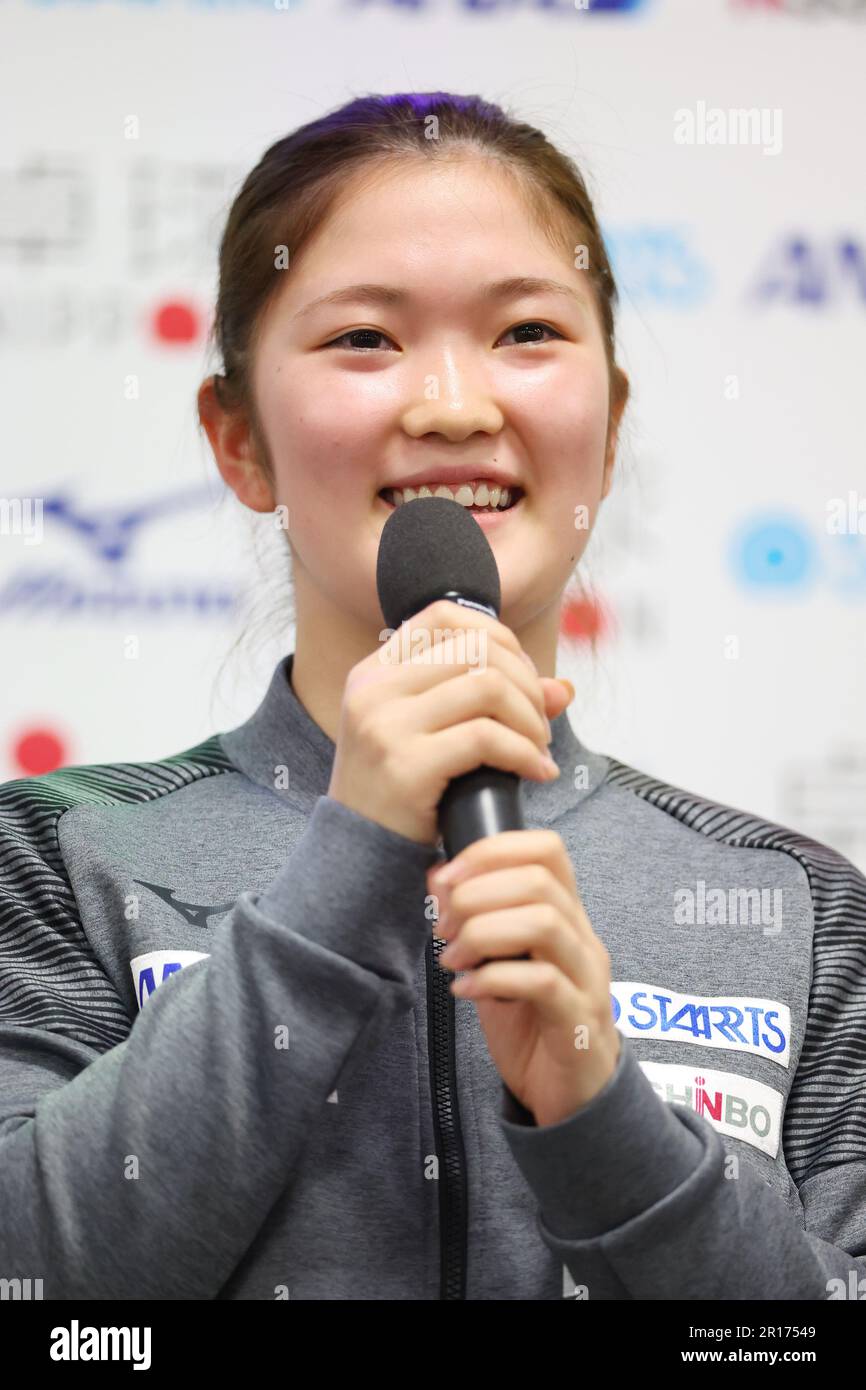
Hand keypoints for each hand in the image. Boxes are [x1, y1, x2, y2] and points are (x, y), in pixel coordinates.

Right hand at [327, 599, 572, 845]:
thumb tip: (562, 688)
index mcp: (375, 671)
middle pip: (477, 648)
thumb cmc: (403, 795)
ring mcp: (385, 724)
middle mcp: (374, 688)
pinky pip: (486, 738)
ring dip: (530, 718)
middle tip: (540, 723)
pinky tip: (535, 772)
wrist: (359, 856)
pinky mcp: (405, 764)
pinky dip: (525, 753)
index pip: (443, 616)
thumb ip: (492, 704)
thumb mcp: (438, 736)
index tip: (521, 678)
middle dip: (526, 682)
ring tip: (538, 748)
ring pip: (487, 686)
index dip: (498, 637)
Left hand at [428, 829, 620, 1127]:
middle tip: (442, 929)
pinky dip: (492, 978)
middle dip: (476, 896)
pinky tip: (466, 990)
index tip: (447, 878)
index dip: (491, 851)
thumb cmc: (534, 1026)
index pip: (546, 850)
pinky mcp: (578, 1022)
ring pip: (543, 923)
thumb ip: (476, 924)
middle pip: (538, 881)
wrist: (573, 1099)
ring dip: (482, 933)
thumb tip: (438, 877)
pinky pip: (541, 982)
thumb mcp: (498, 965)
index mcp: (567, 917)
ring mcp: (587, 980)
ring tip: (452, 959)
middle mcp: (584, 940)